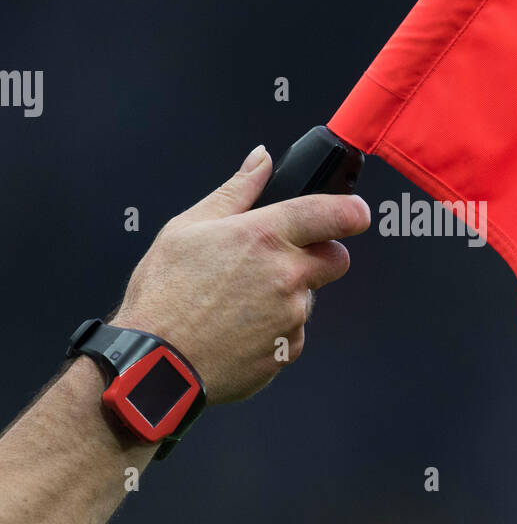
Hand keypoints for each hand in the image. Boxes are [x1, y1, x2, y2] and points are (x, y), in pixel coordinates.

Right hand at [113, 144, 369, 403]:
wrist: (154, 364)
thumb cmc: (163, 296)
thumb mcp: (188, 227)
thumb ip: (237, 190)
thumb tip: (261, 159)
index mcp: (264, 236)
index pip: (335, 214)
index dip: (352, 212)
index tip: (354, 214)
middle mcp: (286, 276)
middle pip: (336, 259)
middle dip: (319, 256)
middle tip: (277, 261)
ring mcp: (291, 317)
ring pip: (310, 298)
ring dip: (288, 296)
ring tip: (238, 302)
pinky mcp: (287, 351)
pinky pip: (294, 334)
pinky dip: (275, 331)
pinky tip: (238, 329)